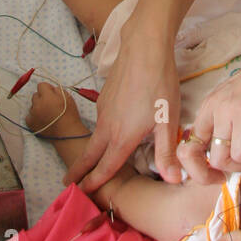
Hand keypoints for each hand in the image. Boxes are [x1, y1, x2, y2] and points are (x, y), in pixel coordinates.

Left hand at [27, 81, 73, 135]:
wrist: (66, 133)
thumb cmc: (69, 115)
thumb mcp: (68, 97)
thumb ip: (57, 89)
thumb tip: (51, 89)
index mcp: (47, 96)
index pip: (41, 85)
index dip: (47, 89)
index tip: (52, 94)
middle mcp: (37, 104)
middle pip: (35, 95)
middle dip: (42, 98)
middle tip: (50, 104)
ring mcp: (32, 114)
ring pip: (32, 105)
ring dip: (38, 107)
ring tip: (47, 113)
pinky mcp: (30, 123)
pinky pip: (29, 115)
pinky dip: (34, 116)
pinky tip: (42, 119)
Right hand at [65, 21, 182, 191]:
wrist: (144, 47)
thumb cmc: (159, 83)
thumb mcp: (168, 120)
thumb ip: (167, 152)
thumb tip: (173, 181)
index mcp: (121, 137)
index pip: (105, 167)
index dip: (94, 183)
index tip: (81, 194)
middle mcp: (107, 126)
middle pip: (89, 154)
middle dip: (78, 170)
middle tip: (66, 183)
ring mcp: (103, 109)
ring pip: (94, 136)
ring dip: (89, 151)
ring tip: (87, 161)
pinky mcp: (105, 96)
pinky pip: (99, 121)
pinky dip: (98, 132)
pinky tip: (108, 130)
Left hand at [178, 35, 240, 182]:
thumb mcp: (237, 100)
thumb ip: (226, 122)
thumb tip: (222, 154)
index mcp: (208, 106)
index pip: (186, 143)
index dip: (196, 164)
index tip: (216, 169)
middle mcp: (212, 108)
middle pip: (193, 156)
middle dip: (211, 173)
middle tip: (232, 169)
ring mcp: (227, 112)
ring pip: (219, 160)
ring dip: (238, 164)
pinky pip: (240, 154)